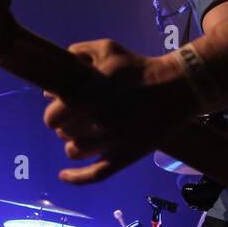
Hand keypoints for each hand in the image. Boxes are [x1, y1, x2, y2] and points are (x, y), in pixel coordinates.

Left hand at [42, 40, 194, 184]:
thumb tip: (51, 84)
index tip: (63, 107)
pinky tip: (63, 175)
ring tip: (84, 133)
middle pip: (63, 133)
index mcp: (86, 95)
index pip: (52, 117)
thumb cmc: (138, 67)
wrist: (176, 87)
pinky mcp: (125, 156)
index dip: (55, 112)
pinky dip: (76, 177)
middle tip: (76, 118)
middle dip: (65, 125)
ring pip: (75, 152)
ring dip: (74, 143)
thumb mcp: (106, 48)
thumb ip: (76, 54)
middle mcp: (95, 120)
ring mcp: (110, 141)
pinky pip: (95, 174)